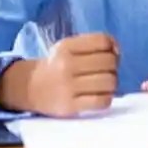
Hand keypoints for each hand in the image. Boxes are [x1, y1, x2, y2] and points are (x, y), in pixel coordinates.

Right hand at [0, 33, 118, 116]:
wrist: (30, 87)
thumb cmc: (56, 65)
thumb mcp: (68, 48)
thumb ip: (92, 44)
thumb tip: (118, 50)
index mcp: (66, 47)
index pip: (102, 41)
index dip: (113, 47)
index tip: (110, 54)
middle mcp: (66, 65)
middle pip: (109, 61)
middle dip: (113, 66)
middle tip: (106, 71)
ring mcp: (68, 86)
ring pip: (109, 81)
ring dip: (112, 83)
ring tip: (103, 84)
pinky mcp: (70, 106)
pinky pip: (102, 101)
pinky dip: (106, 98)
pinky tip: (99, 96)